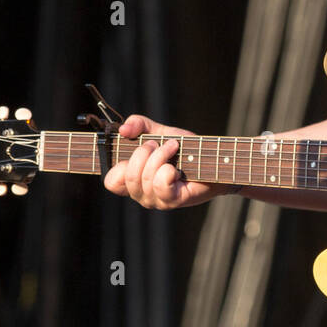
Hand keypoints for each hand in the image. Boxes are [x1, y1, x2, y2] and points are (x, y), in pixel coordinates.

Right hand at [102, 114, 229, 209]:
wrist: (214, 159)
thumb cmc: (186, 149)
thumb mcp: (159, 131)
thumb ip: (139, 125)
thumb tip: (122, 130)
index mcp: (134, 180)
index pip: (111, 182)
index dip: (116, 165)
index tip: (132, 150)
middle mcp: (142, 194)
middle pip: (128, 176)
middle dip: (143, 152)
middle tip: (157, 144)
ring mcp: (157, 200)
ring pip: (145, 177)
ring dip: (160, 155)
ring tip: (172, 147)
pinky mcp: (173, 201)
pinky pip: (161, 183)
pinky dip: (168, 168)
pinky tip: (178, 166)